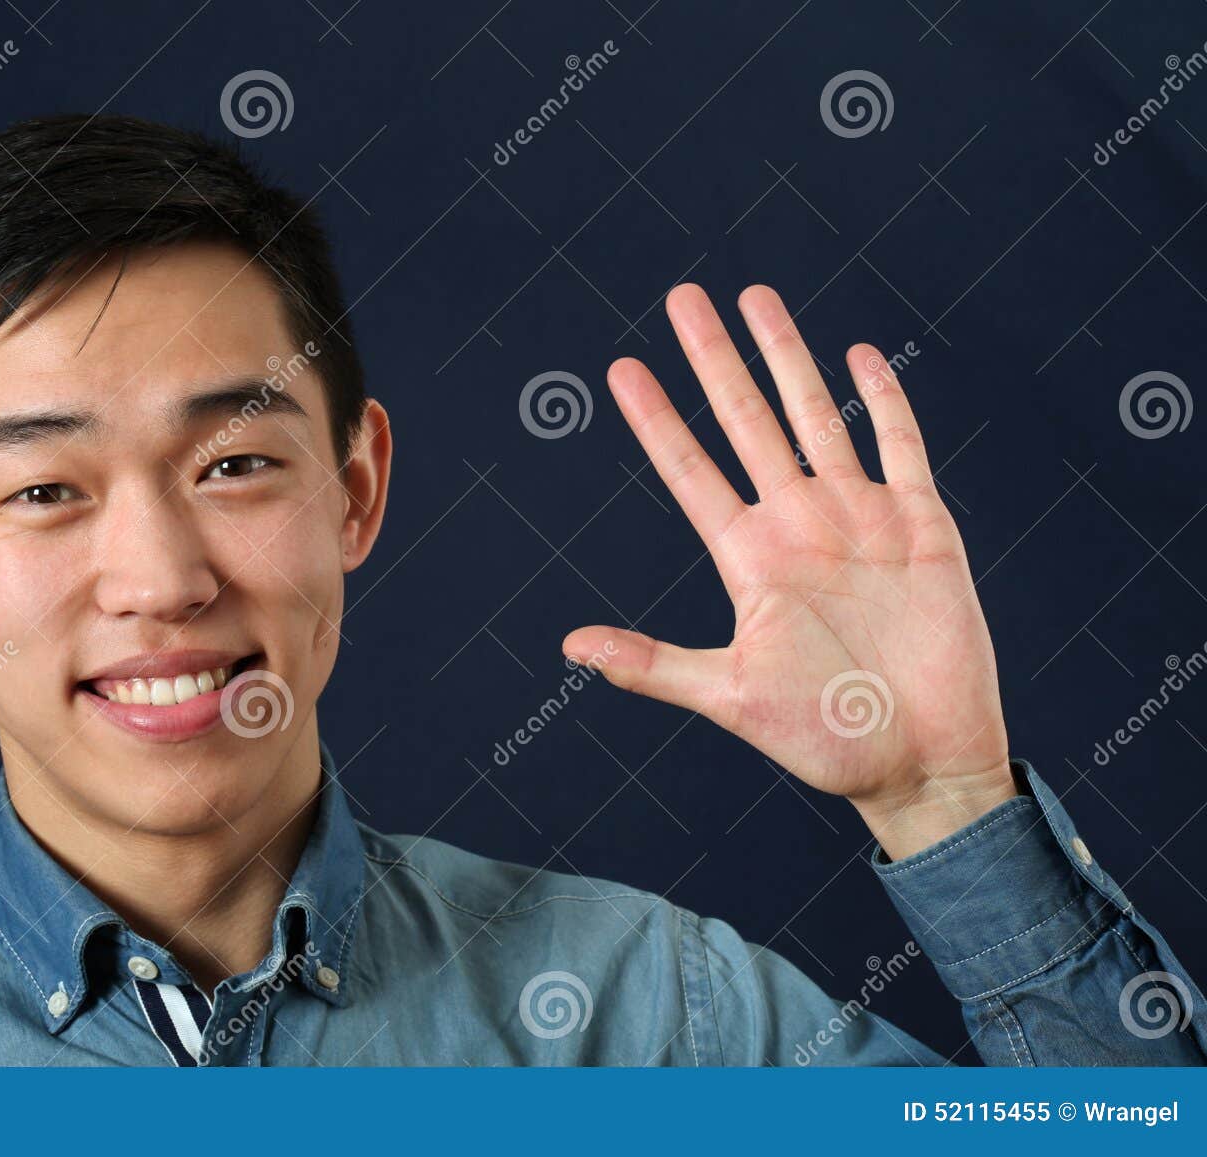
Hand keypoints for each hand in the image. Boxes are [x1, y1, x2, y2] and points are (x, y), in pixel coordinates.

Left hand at [562, 284, 1015, 858]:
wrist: (922, 761)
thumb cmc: (826, 739)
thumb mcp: (731, 697)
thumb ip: (652, 665)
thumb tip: (570, 646)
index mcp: (750, 559)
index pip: (691, 469)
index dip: (657, 419)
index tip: (622, 369)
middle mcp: (798, 526)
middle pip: (746, 420)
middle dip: (715, 358)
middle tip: (682, 296)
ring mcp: (859, 519)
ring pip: (816, 415)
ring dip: (787, 356)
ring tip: (755, 298)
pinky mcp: (921, 527)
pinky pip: (900, 446)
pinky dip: (882, 401)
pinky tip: (857, 354)